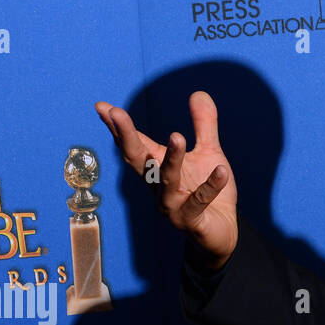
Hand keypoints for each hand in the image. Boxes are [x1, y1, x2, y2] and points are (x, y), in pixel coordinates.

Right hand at [95, 91, 238, 267]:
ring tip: (176, 136)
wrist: (221, 232)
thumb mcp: (208, 152)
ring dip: (170, 159)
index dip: (119, 127)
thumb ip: (204, 125)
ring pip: (166, 181)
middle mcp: (157, 186)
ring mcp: (171, 205)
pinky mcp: (191, 220)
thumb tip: (199, 92)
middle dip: (126, 136)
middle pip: (138, 160)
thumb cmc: (206, 189)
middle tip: (116, 113)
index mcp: (157, 168)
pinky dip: (210, 186)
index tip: (103, 107)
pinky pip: (199, 202)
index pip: (134, 145)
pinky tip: (221, 170)